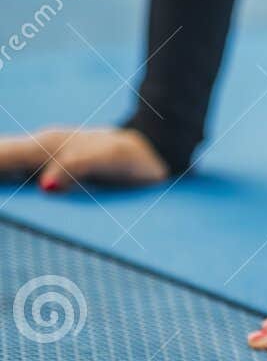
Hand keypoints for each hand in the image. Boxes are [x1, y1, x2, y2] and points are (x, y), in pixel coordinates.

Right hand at [0, 126, 169, 191]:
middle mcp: (40, 152)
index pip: (1, 156)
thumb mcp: (112, 160)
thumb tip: (47, 187)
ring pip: (10, 173)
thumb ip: (79, 168)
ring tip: (9, 214)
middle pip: (1, 163)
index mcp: (47, 146)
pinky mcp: (56, 175)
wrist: (156, 151)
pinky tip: (19, 206)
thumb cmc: (136, 156)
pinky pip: (25, 180)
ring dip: (5, 184)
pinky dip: (14, 190)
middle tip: (3, 208)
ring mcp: (46, 163)